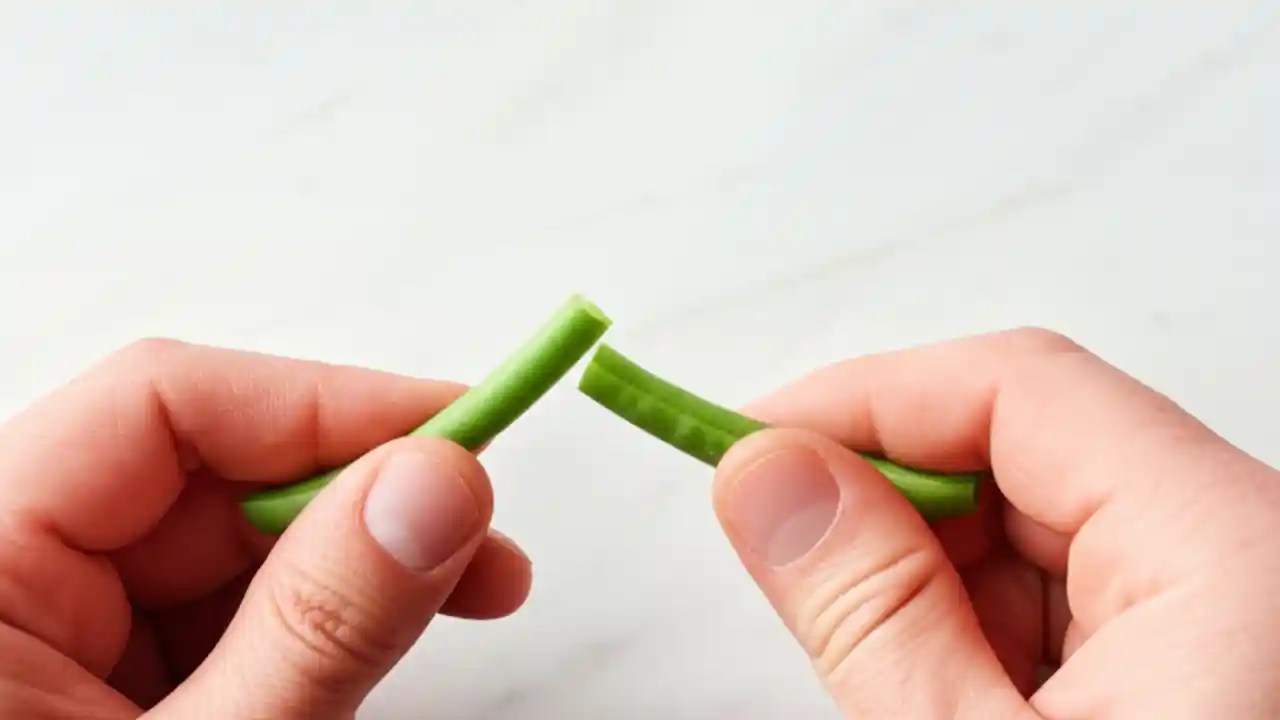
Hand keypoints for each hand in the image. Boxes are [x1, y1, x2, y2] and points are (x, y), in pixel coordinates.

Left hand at [0, 340, 531, 717]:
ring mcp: (55, 642)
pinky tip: (391, 627)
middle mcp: (8, 586)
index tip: (456, 428)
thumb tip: (436, 485)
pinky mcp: (104, 688)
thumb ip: (317, 623)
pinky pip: (227, 617)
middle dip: (364, 495)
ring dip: (361, 559)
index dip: (324, 404)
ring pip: (231, 549)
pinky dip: (322, 618)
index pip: (157, 406)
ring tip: (477, 585)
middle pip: (209, 475)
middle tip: (484, 525)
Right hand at [712, 328, 1279, 717]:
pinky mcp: (1218, 666)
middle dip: (892, 509)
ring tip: (900, 683)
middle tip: (793, 568)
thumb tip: (770, 477)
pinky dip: (987, 642)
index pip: (1019, 387)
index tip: (752, 444)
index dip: (864, 400)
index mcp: (1230, 559)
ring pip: (1042, 533)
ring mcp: (1238, 615)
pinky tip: (955, 700)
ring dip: (935, 588)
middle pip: (1029, 455)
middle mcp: (1252, 564)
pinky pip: (1076, 603)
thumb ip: (870, 610)